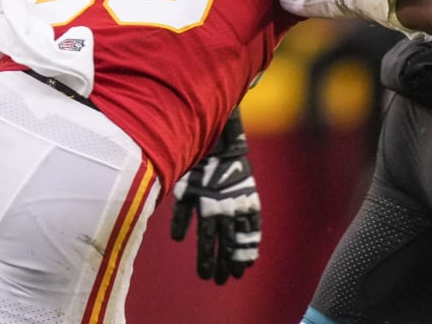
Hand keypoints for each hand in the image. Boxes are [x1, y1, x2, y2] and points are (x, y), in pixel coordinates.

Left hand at [171, 127, 260, 283]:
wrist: (224, 151)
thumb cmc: (198, 171)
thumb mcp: (184, 191)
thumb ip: (180, 215)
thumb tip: (177, 239)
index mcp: (208, 207)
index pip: (207, 240)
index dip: (206, 259)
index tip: (205, 276)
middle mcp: (226, 209)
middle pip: (225, 243)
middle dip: (223, 264)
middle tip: (220, 281)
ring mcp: (241, 206)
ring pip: (241, 237)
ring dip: (239, 257)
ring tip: (237, 274)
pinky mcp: (252, 202)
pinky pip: (254, 226)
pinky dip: (253, 242)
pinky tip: (252, 257)